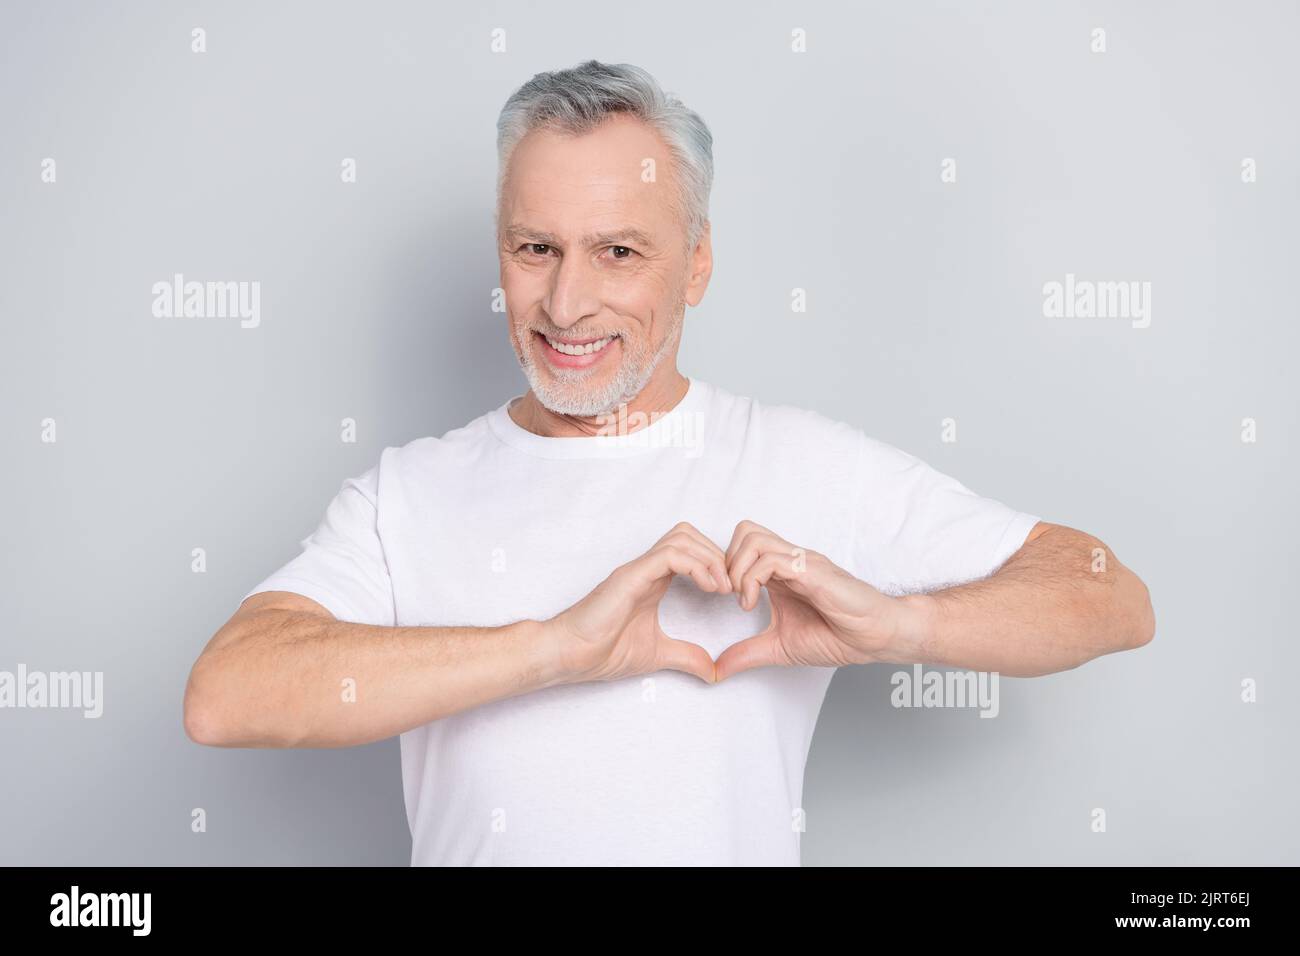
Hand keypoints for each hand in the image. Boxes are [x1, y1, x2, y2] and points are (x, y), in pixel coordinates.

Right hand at [550, 522, 731, 683]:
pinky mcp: (631, 576)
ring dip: (710, 558)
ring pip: (683, 538)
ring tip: (721, 587)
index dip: (716, 565)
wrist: (570, 655)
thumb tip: (712, 672)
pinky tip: (708, 588)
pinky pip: (670, 555)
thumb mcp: (657, 654)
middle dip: (717, 555)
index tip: (730, 593)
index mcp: (653, 581)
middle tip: (730, 587)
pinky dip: (696, 565)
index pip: (691, 551)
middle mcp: (647, 568)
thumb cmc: (602, 651)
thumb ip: (686, 657)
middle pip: (689, 535)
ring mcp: (639, 569)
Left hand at [714, 520, 924, 679]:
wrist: (876, 638)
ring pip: (753, 538)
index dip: (723, 567)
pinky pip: (773, 560)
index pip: (741, 544)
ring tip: (741, 600)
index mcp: (779, 572)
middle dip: (725, 562)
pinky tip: (752, 604)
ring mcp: (801, 562)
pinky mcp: (812, 571)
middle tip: (727, 595)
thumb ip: (747, 653)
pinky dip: (751, 580)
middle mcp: (788, 560)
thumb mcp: (779, 647)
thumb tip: (716, 670)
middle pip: (744, 531)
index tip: (722, 599)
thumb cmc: (838, 635)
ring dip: (736, 569)